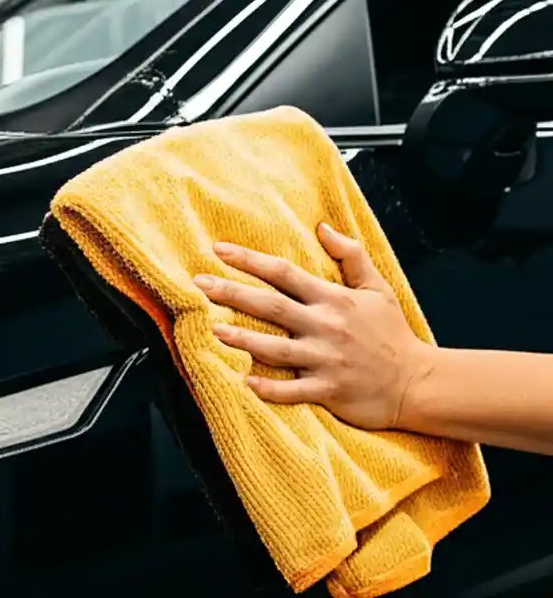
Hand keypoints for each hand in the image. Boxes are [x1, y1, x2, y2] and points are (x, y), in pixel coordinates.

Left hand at [193, 223, 433, 429]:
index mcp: (334, 300)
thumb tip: (323, 226)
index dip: (250, 260)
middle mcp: (326, 327)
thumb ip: (351, 255)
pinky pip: (293, 390)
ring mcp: (327, 359)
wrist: (419, 382)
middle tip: (199, 283)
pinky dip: (269, 388)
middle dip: (233, 292)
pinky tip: (245, 381)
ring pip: (277, 348)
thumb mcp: (377, 288)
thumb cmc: (392, 334)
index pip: (284, 273)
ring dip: (244, 339)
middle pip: (272, 305)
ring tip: (214, 330)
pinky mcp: (329, 390)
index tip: (219, 250)